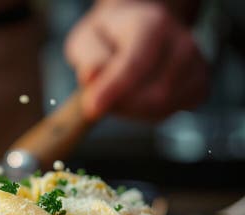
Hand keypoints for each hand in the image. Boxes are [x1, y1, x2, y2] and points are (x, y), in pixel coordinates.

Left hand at [65, 0, 207, 120]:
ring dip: (130, 111)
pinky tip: (134, 99)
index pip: (136, 63)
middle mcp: (183, 44)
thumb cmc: (110, 38)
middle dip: (121, 104)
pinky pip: (168, 114)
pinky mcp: (200, 88)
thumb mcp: (89, 38)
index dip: (114, 88)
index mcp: (154, 25)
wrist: (141, 32)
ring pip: (162, 108)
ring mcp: (197, 67)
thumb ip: (89, 56)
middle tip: (98, 97)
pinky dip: (145, 114)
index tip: (92, 108)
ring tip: (116, 93)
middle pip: (154, 93)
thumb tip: (92, 76)